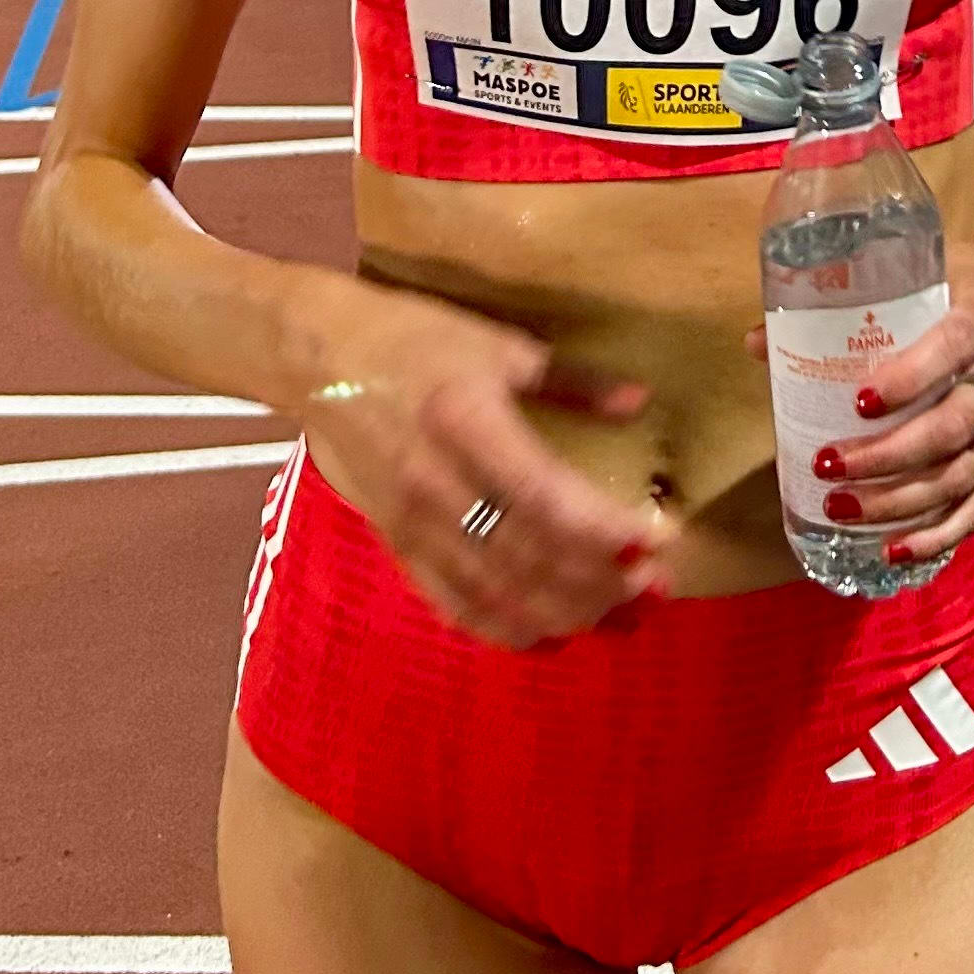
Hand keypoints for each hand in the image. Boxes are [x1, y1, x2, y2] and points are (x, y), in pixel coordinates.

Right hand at [295, 280, 674, 648]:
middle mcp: (439, 483)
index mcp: (467, 422)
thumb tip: (636, 404)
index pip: (545, 495)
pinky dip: (504, 628)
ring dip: (564, 612)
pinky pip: (453, 603)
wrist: (316, 357)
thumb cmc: (412, 337)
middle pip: (527, 555)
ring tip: (619, 617)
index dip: (603, 528)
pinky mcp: (397, 545)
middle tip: (653, 586)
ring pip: (496, 590)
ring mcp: (413, 523)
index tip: (656, 540)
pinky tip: (549, 636)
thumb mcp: (496, 342)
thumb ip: (568, 380)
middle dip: (598, 581)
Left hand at [810, 230, 973, 575]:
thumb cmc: (958, 281)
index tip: (858, 402)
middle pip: (956, 423)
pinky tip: (896, 549)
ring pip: (965, 471)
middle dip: (889, 455)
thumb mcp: (915, 271)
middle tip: (830, 467)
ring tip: (843, 508)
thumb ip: (843, 302)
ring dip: (902, 501)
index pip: (955, 343)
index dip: (910, 377)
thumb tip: (758, 342)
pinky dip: (940, 533)